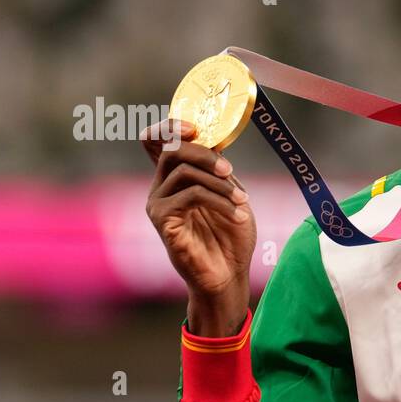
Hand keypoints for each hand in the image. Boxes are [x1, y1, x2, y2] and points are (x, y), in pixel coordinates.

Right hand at [141, 119, 254, 335]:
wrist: (228, 274)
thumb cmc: (230, 237)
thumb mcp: (230, 194)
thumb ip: (218, 170)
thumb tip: (214, 140)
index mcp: (175, 178)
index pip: (157, 141)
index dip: (169, 126)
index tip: (194, 127)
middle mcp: (160, 187)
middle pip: (172, 150)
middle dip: (205, 154)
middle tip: (230, 170)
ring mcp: (157, 203)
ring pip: (185, 172)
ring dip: (220, 184)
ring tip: (243, 202)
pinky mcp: (161, 219)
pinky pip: (191, 195)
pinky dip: (220, 201)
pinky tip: (238, 214)